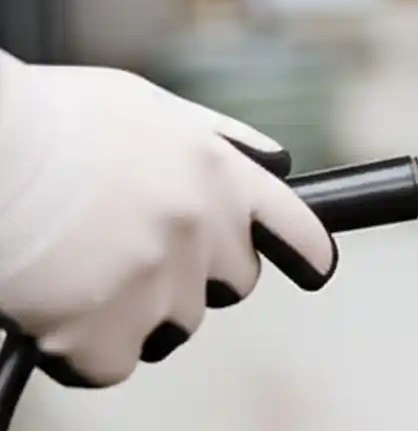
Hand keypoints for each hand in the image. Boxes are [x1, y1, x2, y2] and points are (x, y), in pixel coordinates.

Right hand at [0, 53, 335, 386]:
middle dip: (198, 276)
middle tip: (137, 251)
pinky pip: (116, 361)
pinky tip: (56, 306)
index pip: (296, 226)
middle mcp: (202, 228)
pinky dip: (87, 348)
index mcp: (219, 172)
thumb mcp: (149, 106)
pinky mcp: (105, 331)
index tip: (315, 269)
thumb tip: (273, 163)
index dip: (308, 253)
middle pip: (235, 284)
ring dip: (138, 310)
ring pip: (175, 325)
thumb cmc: (52, 123)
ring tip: (84, 267)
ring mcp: (158, 282)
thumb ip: (216, 139)